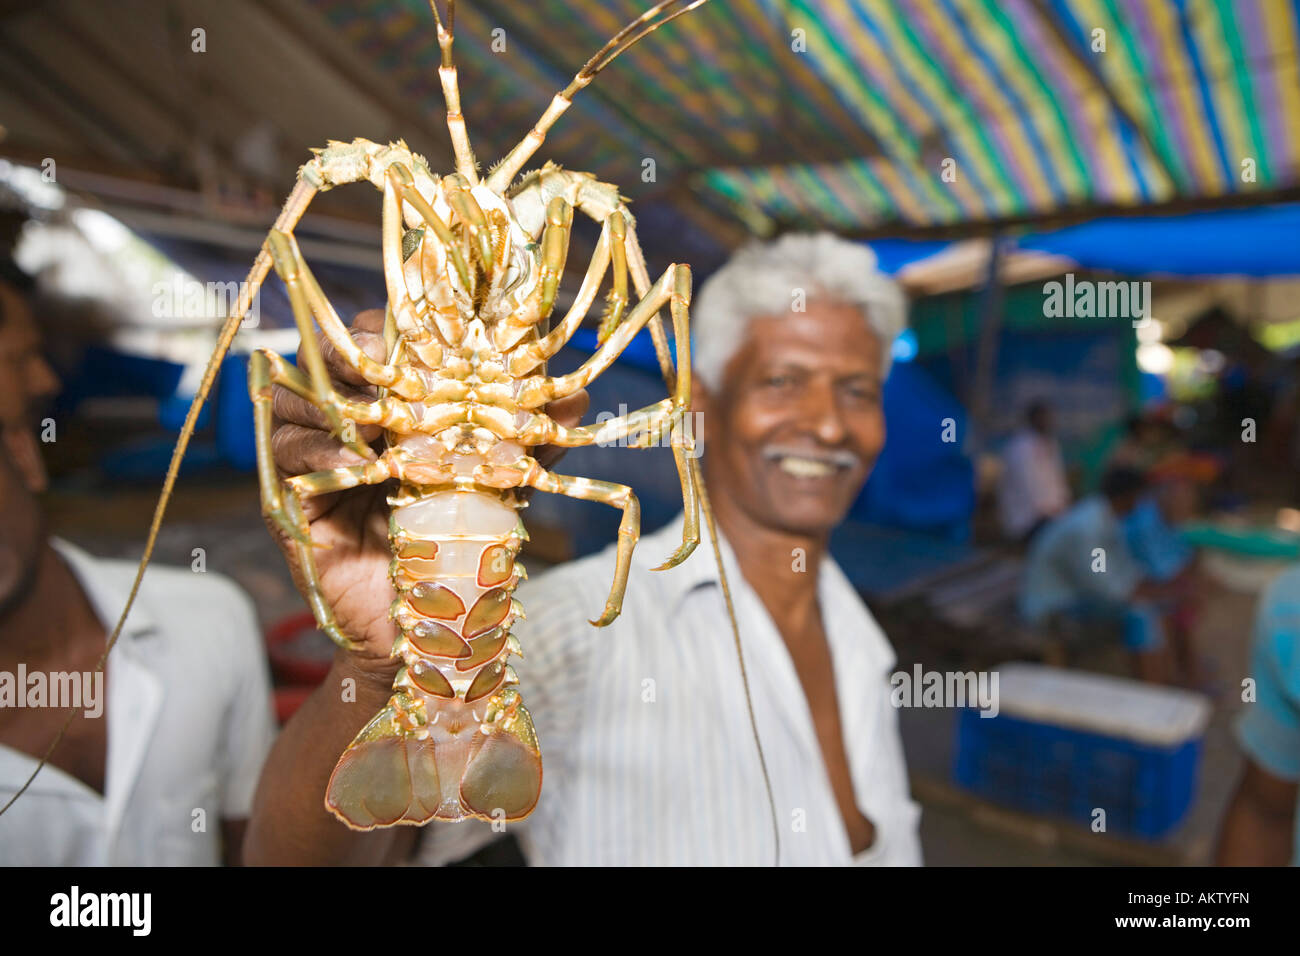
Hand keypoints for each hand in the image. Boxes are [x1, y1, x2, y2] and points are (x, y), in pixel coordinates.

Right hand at [267, 309, 587, 674]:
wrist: (429, 625)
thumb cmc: (460, 545)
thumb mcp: (499, 481)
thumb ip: (530, 438)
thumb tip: (578, 400)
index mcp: (391, 406)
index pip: (375, 342)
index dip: (390, 329)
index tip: (422, 337)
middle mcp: (346, 424)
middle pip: (324, 359)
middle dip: (350, 353)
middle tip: (385, 367)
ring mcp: (312, 459)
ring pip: (293, 399)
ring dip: (333, 400)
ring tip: (375, 421)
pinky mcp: (291, 498)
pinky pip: (284, 453)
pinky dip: (318, 449)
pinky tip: (355, 463)